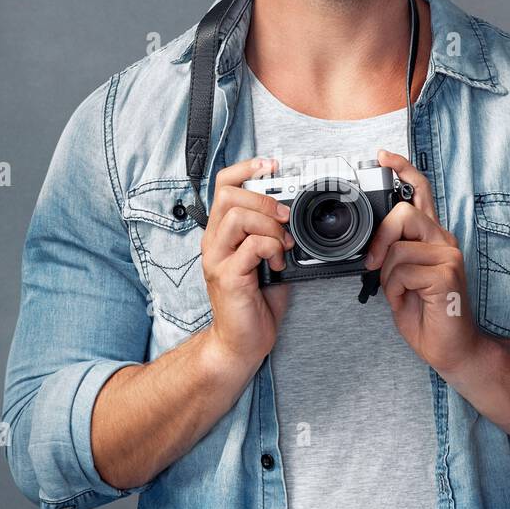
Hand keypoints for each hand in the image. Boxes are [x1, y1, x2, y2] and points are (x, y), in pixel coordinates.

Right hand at [200, 155, 293, 374]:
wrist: (241, 343)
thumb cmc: (255, 302)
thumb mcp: (267, 259)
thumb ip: (273, 234)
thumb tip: (295, 212)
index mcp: (222, 233)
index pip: (223, 185)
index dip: (247, 168)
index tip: (272, 165)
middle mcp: (214, 242)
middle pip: (228, 195)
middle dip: (264, 200)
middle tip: (284, 218)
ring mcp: (217, 259)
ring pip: (237, 216)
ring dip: (269, 225)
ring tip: (282, 244)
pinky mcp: (228, 276)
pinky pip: (251, 246)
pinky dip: (272, 248)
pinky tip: (278, 264)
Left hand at [364, 148, 486, 382]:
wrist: (451, 348)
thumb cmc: (427, 315)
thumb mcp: (401, 279)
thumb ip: (392, 254)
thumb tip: (371, 243)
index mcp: (433, 239)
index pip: (421, 193)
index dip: (403, 170)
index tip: (383, 156)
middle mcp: (444, 242)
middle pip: (404, 212)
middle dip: (380, 237)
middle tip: (373, 262)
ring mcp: (448, 256)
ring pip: (398, 247)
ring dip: (387, 275)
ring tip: (400, 293)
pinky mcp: (446, 274)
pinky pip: (402, 270)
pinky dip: (394, 290)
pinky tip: (407, 301)